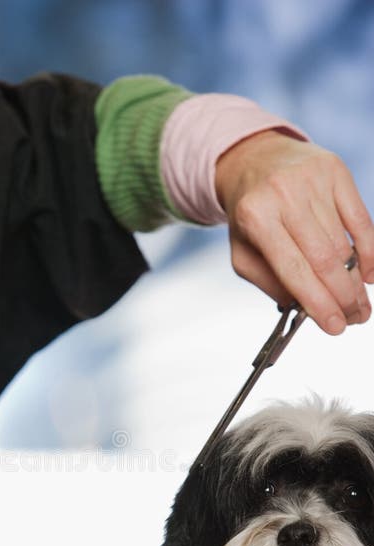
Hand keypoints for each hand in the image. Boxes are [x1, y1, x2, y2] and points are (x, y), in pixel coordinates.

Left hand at [215, 130, 373, 334]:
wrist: (255, 159)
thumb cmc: (250, 214)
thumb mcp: (243, 252)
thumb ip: (270, 283)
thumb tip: (306, 308)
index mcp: (255, 218)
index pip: (294, 269)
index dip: (318, 302)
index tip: (335, 328)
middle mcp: (284, 195)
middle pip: (324, 259)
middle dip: (343, 297)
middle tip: (353, 319)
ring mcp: (312, 180)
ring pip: (344, 243)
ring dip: (355, 281)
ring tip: (358, 305)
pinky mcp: (335, 171)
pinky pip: (361, 220)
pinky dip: (369, 251)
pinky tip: (368, 274)